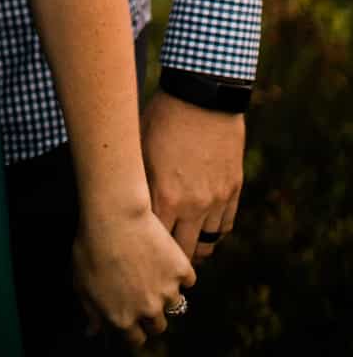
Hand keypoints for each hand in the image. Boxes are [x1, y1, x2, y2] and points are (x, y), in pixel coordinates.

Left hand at [73, 205, 195, 346]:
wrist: (113, 214)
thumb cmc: (91, 246)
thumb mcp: (81, 283)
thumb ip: (91, 311)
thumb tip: (93, 331)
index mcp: (122, 318)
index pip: (136, 339)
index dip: (134, 328)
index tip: (133, 317)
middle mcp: (147, 310)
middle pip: (158, 326)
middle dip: (152, 314)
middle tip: (145, 292)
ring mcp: (167, 291)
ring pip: (175, 304)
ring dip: (167, 292)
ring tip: (155, 272)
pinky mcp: (181, 270)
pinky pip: (188, 279)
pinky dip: (181, 272)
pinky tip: (167, 259)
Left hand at [140, 90, 244, 262]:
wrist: (204, 96)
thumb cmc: (164, 117)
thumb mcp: (140, 146)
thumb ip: (137, 181)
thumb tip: (124, 203)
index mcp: (165, 195)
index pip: (154, 243)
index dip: (145, 251)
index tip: (137, 253)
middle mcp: (192, 205)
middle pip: (182, 253)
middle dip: (169, 260)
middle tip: (159, 259)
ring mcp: (216, 199)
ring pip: (207, 245)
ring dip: (193, 249)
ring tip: (181, 248)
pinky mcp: (233, 190)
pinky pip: (225, 226)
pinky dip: (213, 231)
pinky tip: (201, 227)